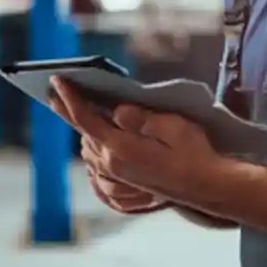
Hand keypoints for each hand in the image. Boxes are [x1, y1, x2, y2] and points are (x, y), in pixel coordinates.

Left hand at [47, 76, 234, 211]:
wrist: (209, 186)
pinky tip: (94, 141)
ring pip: (90, 148)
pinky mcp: (128, 183)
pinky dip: (93, 149)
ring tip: (74, 110)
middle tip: (57, 92)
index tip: (57, 81)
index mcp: (122, 149)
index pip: (86, 119)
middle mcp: (114, 165)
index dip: (70, 98)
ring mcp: (120, 176)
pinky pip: (99, 165)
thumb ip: (141, 118)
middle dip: (70, 110)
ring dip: (82, 129)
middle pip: (83, 133)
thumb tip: (117, 110)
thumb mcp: (173, 126)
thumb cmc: (195, 152)